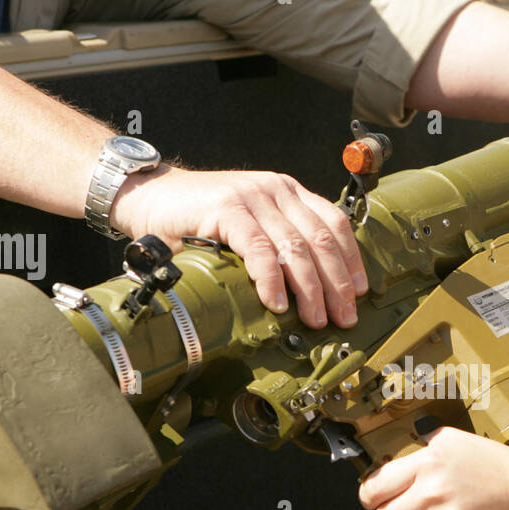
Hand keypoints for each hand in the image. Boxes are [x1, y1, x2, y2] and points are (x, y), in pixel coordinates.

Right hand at [110, 165, 367, 329]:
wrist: (149, 195)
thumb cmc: (198, 219)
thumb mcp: (250, 226)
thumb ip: (277, 244)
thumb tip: (309, 292)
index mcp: (288, 192)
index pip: (335, 224)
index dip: (351, 261)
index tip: (359, 293)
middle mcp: (275, 190)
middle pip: (321, 239)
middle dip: (337, 284)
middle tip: (344, 317)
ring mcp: (252, 196)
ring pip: (295, 247)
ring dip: (310, 289)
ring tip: (316, 319)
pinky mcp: (227, 208)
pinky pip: (259, 248)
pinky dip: (271, 279)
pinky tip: (278, 302)